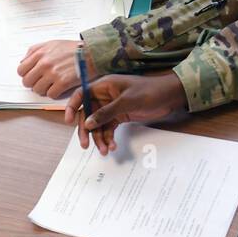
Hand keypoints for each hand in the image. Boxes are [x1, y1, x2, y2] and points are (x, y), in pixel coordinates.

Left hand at [17, 39, 87, 97]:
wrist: (92, 53)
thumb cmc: (73, 49)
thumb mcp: (51, 44)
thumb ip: (34, 51)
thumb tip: (23, 62)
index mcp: (40, 54)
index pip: (21, 70)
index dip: (26, 74)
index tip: (33, 76)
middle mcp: (44, 64)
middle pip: (27, 82)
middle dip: (33, 83)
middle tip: (42, 82)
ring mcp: (53, 73)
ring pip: (37, 90)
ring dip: (44, 89)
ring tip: (52, 84)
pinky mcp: (63, 83)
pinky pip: (50, 94)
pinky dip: (55, 93)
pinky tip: (60, 87)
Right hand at [64, 72, 185, 155]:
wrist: (169, 97)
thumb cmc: (150, 92)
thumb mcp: (126, 101)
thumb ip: (106, 112)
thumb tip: (88, 123)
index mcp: (103, 86)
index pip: (81, 95)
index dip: (72, 107)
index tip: (68, 121)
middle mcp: (104, 96)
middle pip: (87, 114)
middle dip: (86, 130)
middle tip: (85, 145)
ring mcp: (111, 107)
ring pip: (97, 125)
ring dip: (99, 138)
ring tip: (105, 150)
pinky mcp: (118, 116)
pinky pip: (108, 129)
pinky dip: (108, 138)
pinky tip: (112, 146)